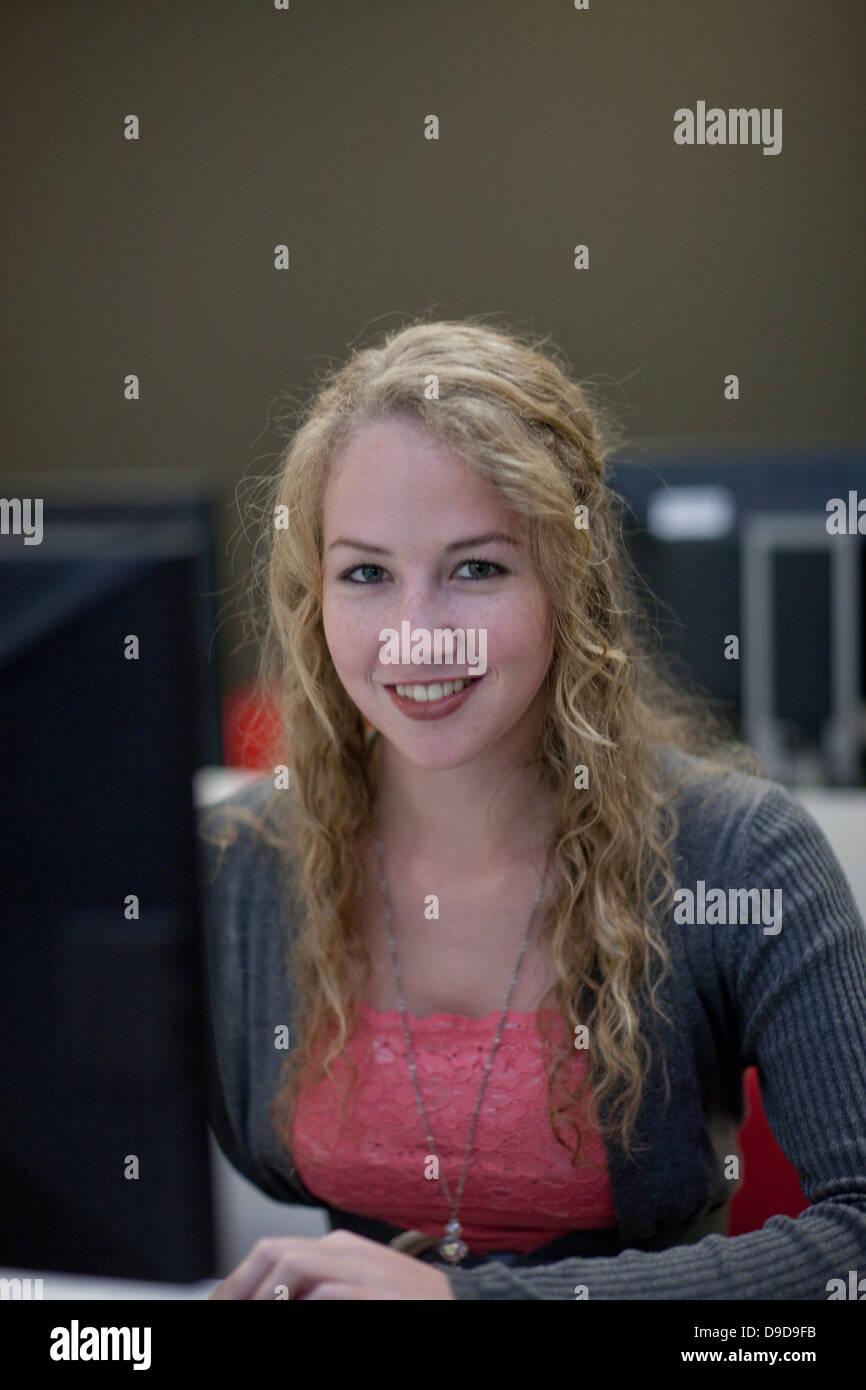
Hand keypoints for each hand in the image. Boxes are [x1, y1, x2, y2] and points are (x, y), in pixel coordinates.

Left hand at [208, 1229, 456, 1299]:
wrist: (465, 1311)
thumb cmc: (407, 1309)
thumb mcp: (358, 1293)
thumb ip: (318, 1290)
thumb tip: (266, 1297)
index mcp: (342, 1250)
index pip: (270, 1252)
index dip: (235, 1285)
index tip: (216, 1308)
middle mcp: (351, 1253)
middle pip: (274, 1253)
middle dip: (241, 1290)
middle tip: (226, 1316)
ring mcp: (368, 1273)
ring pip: (293, 1266)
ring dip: (267, 1299)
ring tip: (256, 1320)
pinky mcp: (383, 1296)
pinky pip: (328, 1296)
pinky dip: (301, 1311)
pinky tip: (293, 1320)